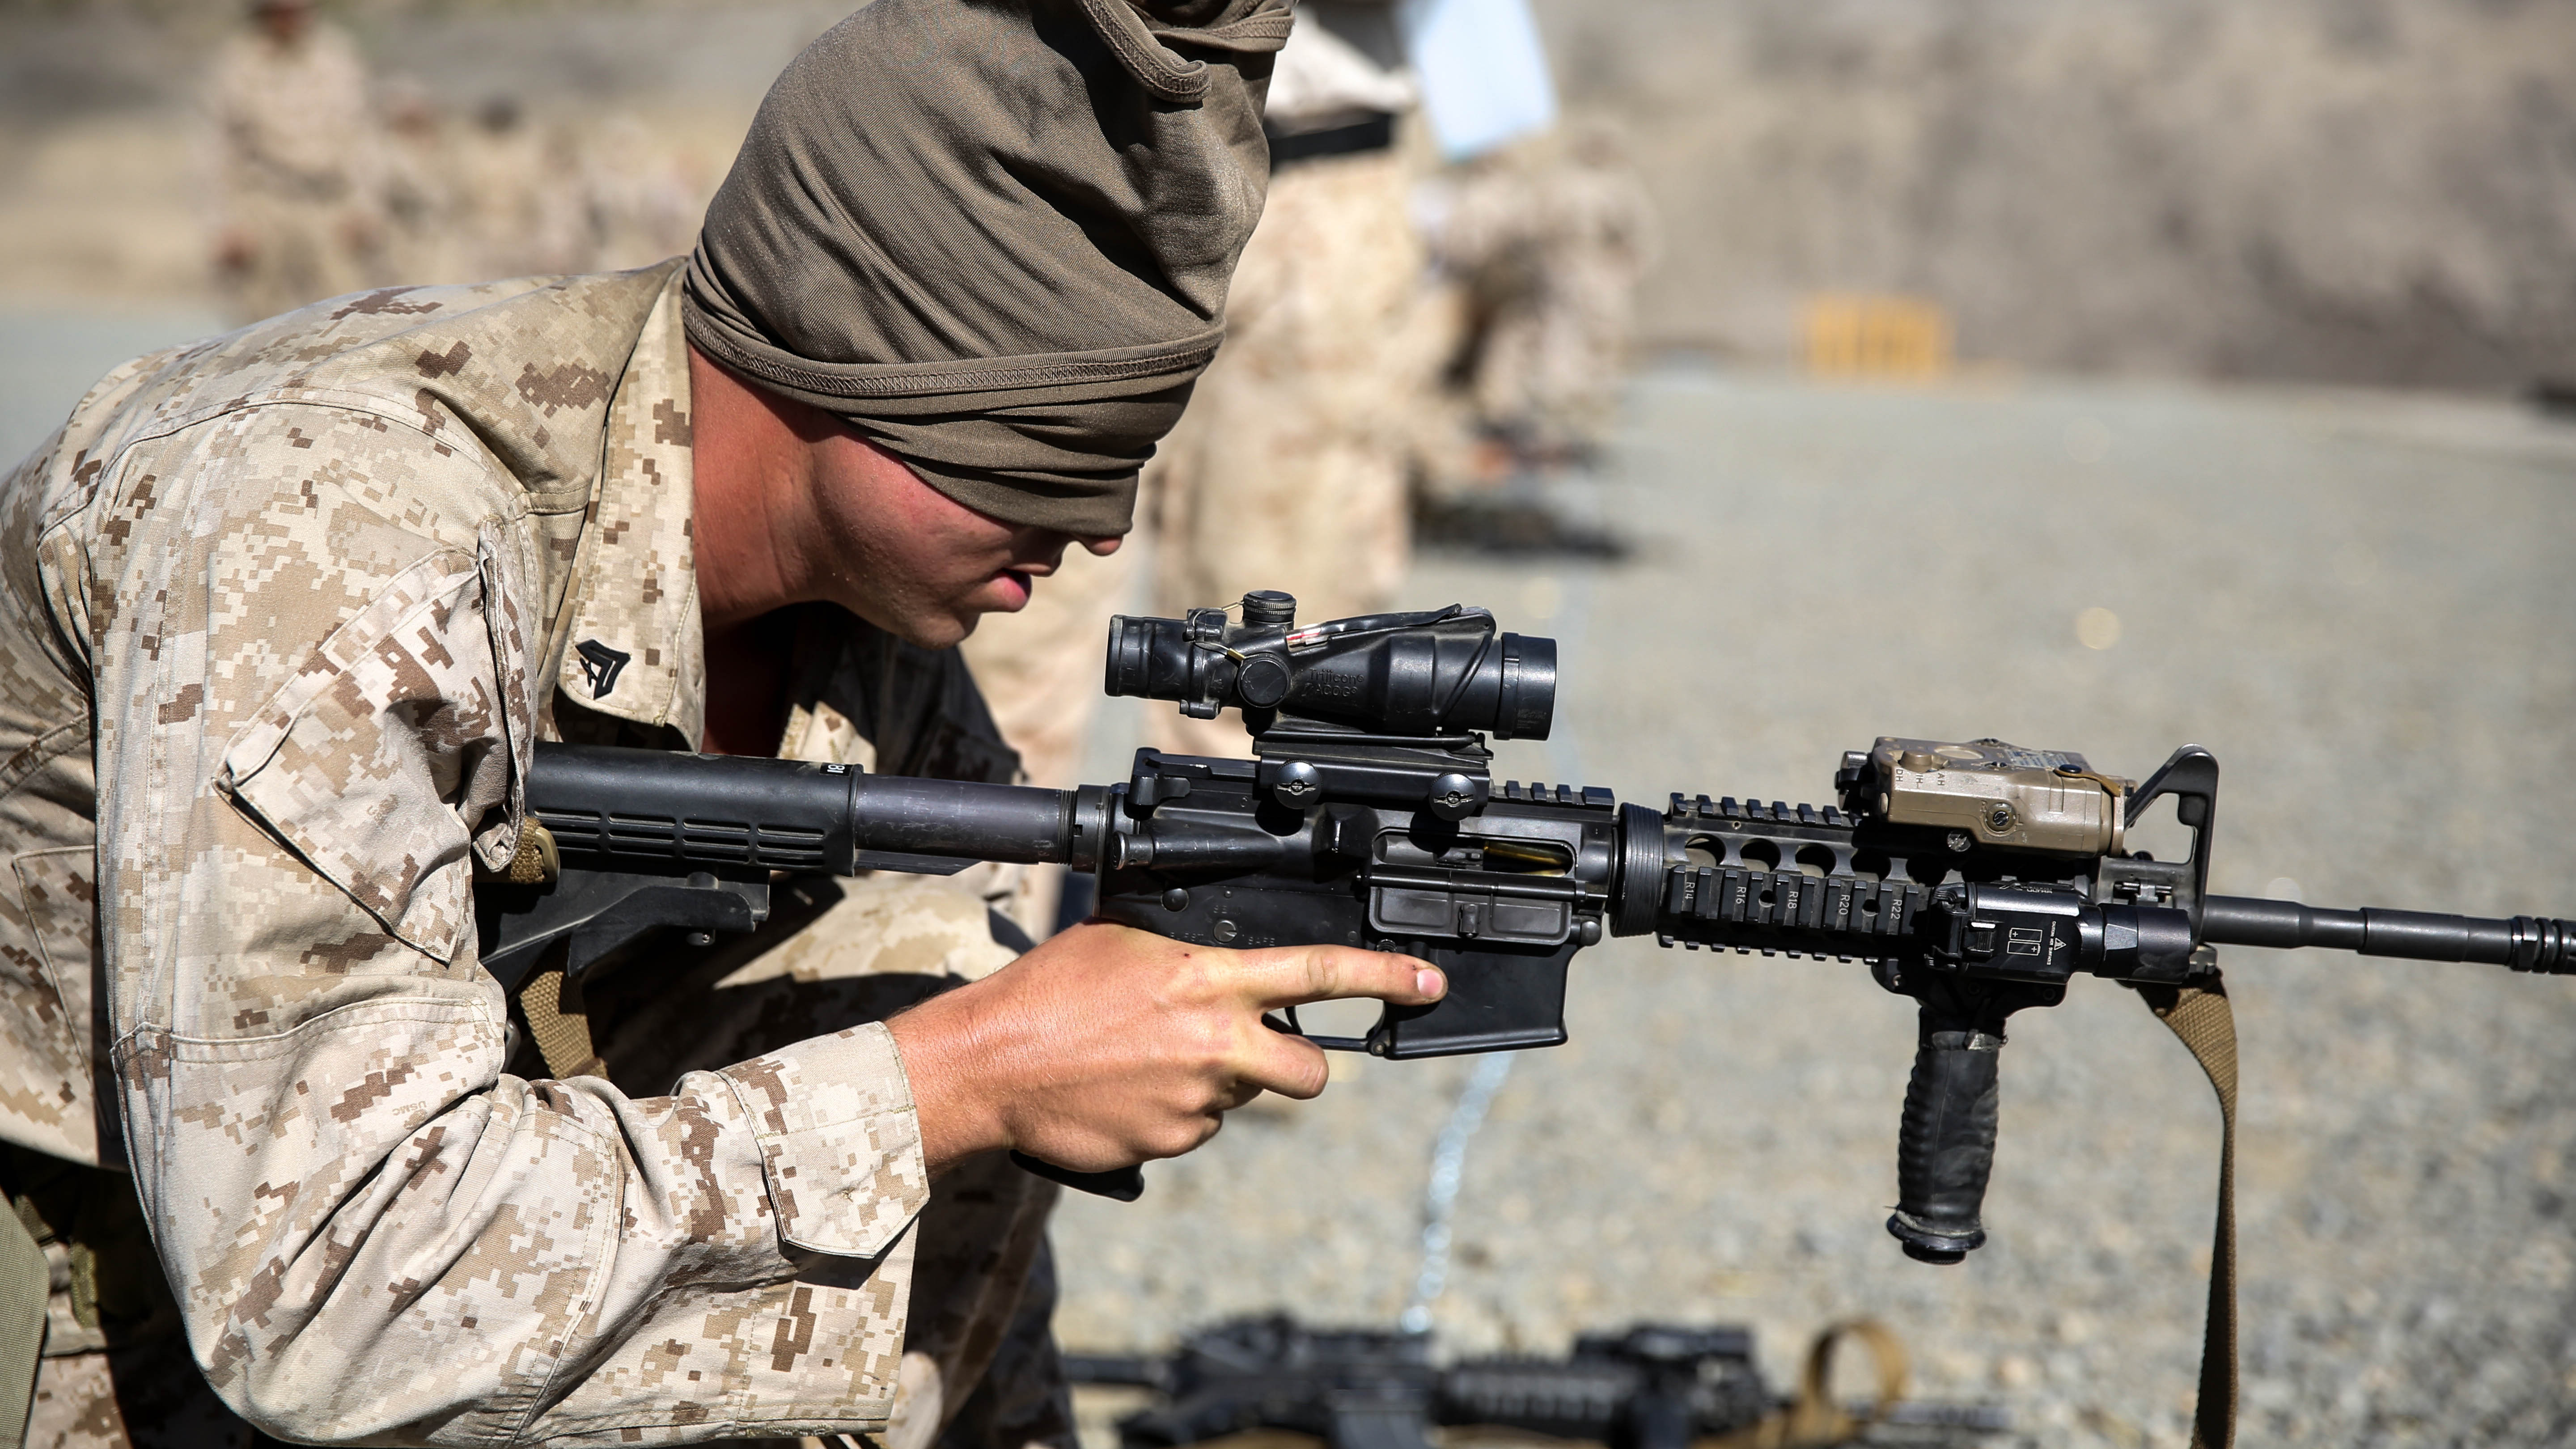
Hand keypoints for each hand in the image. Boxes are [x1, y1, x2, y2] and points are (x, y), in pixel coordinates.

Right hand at [888, 923, 1443, 1174]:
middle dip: (1297, 1065)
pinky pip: (1195, 1129)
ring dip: (1214, 1083)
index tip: (1428, 982)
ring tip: (1146, 1062)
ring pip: (1240, 1097)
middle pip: (1307, 1071)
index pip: (1319, 974)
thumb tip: (1212, 948)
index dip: (1385, 978)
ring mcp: (1196, 1101)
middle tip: (1259, 1052)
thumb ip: (1184, 950)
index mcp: (1208, 983)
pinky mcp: (1170, 1142)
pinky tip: (1126, 1091)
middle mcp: (1215, 1044)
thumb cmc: (1047, 994)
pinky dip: (1172, 1114)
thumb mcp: (1122, 942)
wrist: (990, 1064)